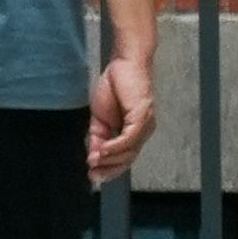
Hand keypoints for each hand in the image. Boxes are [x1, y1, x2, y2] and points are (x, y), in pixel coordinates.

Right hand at [86, 41, 154, 185]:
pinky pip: (129, 139)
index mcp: (133, 133)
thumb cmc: (115, 86)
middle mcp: (142, 131)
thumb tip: (92, 158)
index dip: (109, 170)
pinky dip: (114, 147)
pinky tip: (102, 150)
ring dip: (109, 160)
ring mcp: (145, 125)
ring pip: (129, 153)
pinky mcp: (143, 116)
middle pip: (127, 160)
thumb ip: (98, 139)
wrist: (124, 62)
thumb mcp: (100, 119)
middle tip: (92, 173)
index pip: (124, 160)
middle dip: (108, 169)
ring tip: (94, 160)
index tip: (93, 176)